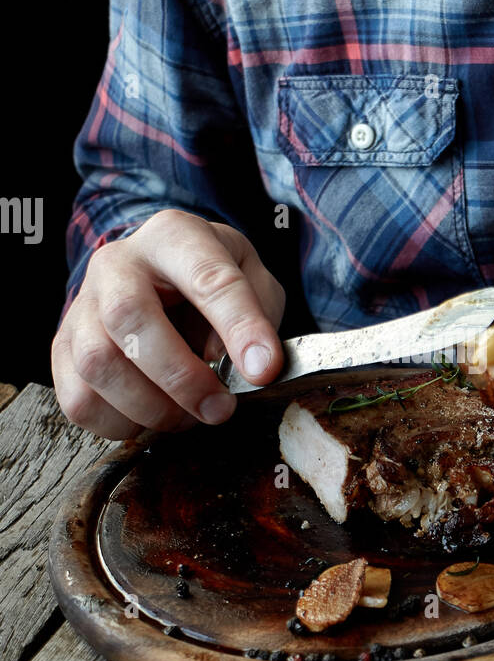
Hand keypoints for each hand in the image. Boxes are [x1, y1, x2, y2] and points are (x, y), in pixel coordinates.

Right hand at [53, 210, 285, 438]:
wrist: (158, 277)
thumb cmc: (208, 282)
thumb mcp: (252, 278)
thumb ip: (258, 313)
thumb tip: (244, 364)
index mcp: (174, 236)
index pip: (207, 277)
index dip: (238, 326)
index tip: (263, 369)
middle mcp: (117, 264)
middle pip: (128, 316)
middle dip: (181, 377)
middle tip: (219, 408)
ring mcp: (82, 305)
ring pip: (97, 363)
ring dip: (151, 407)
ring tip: (187, 415)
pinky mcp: (63, 348)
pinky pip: (77, 399)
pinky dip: (118, 423)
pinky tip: (149, 416)